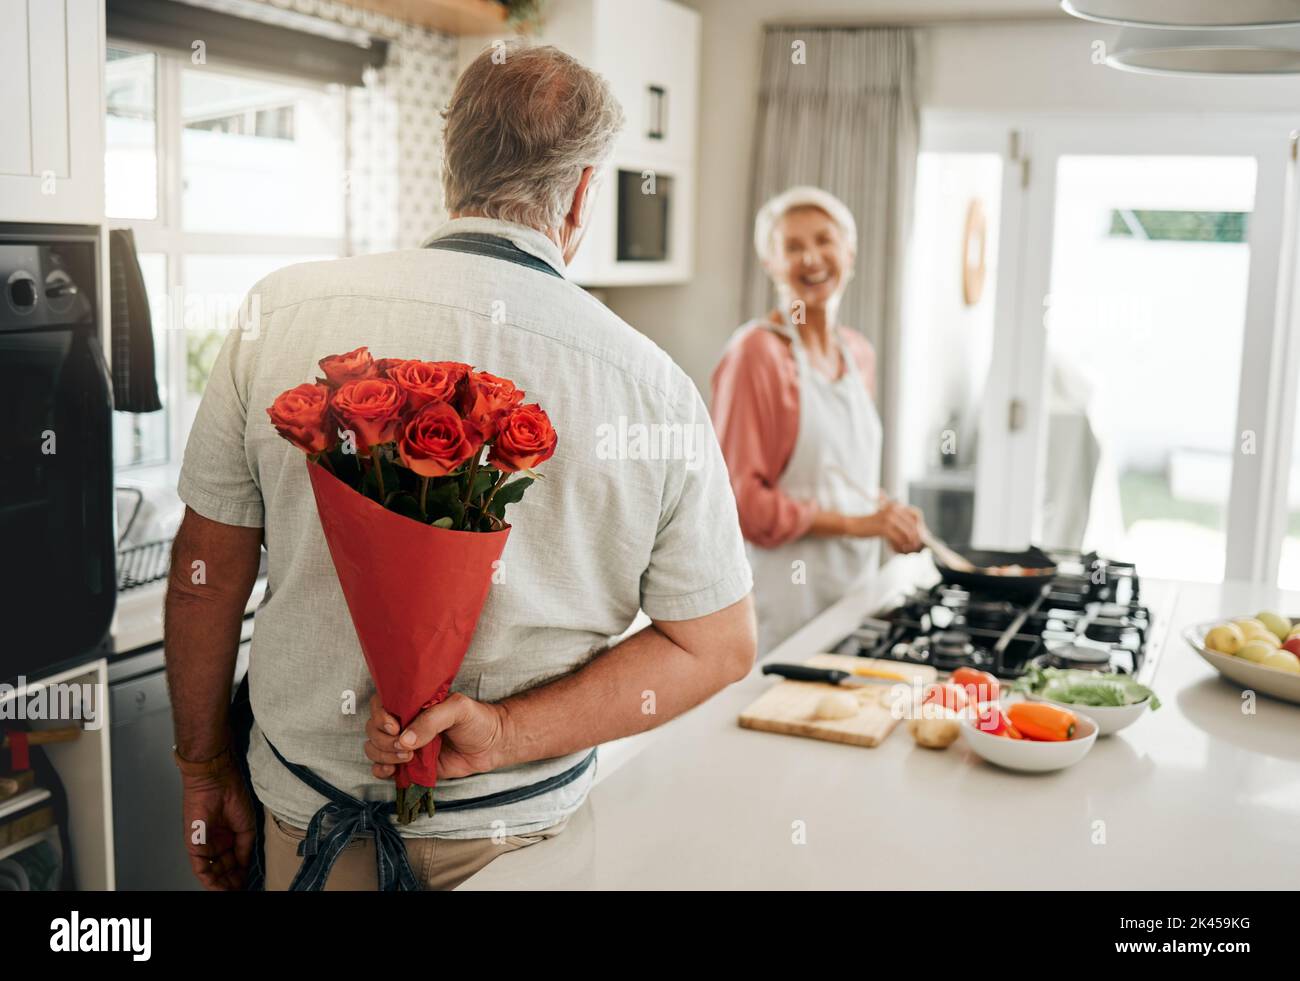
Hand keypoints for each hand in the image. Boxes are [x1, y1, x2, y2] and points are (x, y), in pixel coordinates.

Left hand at [180, 758, 256, 890]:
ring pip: (212, 871)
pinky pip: (201, 867)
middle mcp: (214, 842)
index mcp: (227, 836)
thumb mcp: (246, 827)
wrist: (216, 781)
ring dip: (221, 884)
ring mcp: (203, 844)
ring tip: (232, 891)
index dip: (240, 874)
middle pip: (223, 869)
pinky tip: (219, 888)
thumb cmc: (233, 796)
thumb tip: (245, 866)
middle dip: (231, 882)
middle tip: (240, 889)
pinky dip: (209, 880)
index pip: (233, 861)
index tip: (246, 883)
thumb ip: (244, 848)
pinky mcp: (194, 845)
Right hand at [365, 692, 509, 780]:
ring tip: (408, 758)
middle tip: (407, 748)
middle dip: (384, 740)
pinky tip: (392, 770)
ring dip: (383, 755)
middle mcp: (404, 722)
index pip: (380, 703)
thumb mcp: (458, 709)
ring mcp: (405, 744)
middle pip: (373, 729)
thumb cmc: (477, 720)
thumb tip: (405, 740)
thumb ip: (432, 720)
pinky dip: (381, 770)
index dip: (381, 717)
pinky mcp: (409, 764)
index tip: (396, 727)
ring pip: (374, 748)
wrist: (491, 745)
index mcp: (413, 703)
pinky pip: (383, 768)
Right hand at [849, 495, 922, 552]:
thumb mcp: (886, 519)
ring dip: (909, 544)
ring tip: (905, 550)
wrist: (853, 525)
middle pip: (914, 525)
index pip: (916, 515)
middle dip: (916, 538)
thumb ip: (900, 523)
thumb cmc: (870, 525)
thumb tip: (917, 534)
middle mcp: (894, 509)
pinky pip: (898, 540)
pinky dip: (899, 546)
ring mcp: (889, 518)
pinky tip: (897, 550)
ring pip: (908, 534)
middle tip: (914, 547)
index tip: (920, 537)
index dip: (921, 526)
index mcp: (896, 505)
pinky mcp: (884, 528)